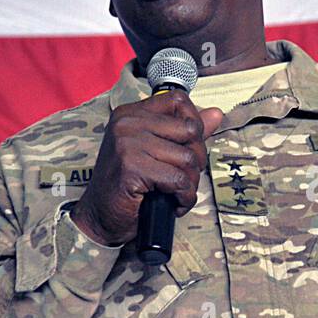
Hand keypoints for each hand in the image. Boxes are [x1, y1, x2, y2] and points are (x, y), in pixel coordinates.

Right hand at [71, 90, 223, 246]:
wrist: (101, 216)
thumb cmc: (128, 184)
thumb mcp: (156, 151)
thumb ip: (185, 132)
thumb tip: (216, 114)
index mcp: (131, 113)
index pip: (179, 101)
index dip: (194, 125)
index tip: (187, 147)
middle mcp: (127, 123)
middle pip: (190, 130)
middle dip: (196, 159)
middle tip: (182, 176)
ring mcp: (127, 144)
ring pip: (187, 158)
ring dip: (190, 183)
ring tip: (176, 192)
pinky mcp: (132, 167)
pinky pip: (179, 180)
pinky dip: (184, 197)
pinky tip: (173, 202)